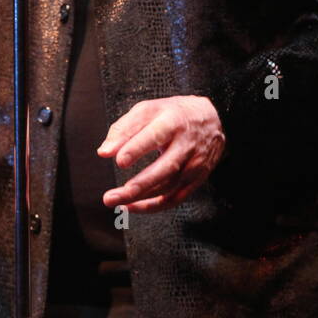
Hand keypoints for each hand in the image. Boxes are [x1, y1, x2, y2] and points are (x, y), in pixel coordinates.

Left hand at [98, 95, 225, 213]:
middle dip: (137, 186)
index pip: (155, 136)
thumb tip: (104, 152)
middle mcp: (187, 144)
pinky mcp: (197, 179)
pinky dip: (153, 206)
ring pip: (168, 187)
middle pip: (164, 169)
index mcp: (173, 121)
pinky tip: (132, 207)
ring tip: (115, 202)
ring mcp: (195, 164)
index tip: (119, 161)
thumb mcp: (148, 110)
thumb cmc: (173, 114)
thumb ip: (124, 129)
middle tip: (110, 197)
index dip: (137, 149)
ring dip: (140, 199)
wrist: (212, 120)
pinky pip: (174, 198)